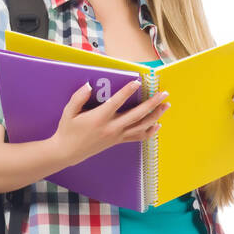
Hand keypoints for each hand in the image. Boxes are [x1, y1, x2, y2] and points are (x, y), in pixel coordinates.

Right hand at [51, 80, 170, 169]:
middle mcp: (111, 128)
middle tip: (163, 93)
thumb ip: (78, 98)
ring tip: (166, 106)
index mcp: (99, 118)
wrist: (68, 152)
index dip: (128, 91)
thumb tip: (88, 86)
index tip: (138, 82)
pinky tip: (157, 124)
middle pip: (137, 115)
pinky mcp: (118, 141)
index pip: (117, 102)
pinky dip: (149, 132)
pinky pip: (137, 137)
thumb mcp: (69, 112)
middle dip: (152, 103)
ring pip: (141, 126)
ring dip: (155, 116)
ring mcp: (117, 136)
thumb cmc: (68, 130)